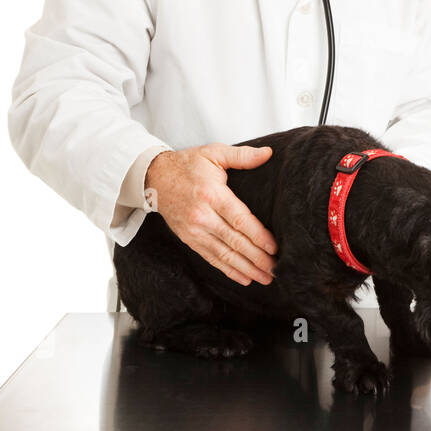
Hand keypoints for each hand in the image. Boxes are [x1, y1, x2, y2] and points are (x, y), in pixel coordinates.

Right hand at [145, 144, 277, 285]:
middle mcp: (202, 216)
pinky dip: (228, 270)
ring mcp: (194, 230)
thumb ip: (242, 155)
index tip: (274, 248)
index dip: (258, 236)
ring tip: (265, 278)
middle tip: (276, 269)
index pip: (239, 220)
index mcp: (212, 195)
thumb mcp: (214, 153)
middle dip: (257, 258)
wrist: (154, 177)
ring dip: (246, 268)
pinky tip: (244, 277)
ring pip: (224, 254)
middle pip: (234, 242)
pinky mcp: (189, 239)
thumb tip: (268, 153)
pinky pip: (211, 258)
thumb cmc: (188, 164)